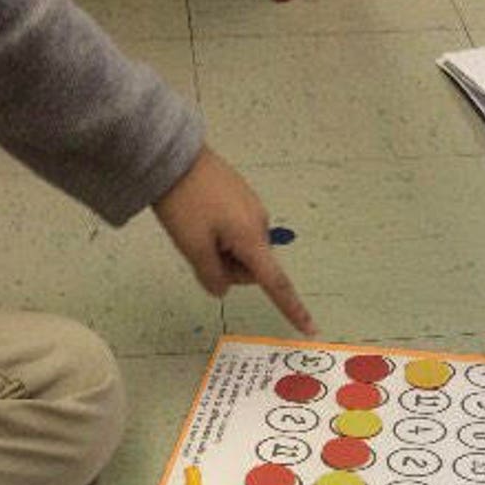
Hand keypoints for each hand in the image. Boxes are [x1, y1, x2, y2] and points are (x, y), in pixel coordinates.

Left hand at [153, 145, 315, 333]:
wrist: (174, 155)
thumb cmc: (184, 202)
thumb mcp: (192, 247)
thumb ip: (211, 276)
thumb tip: (223, 289)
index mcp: (251, 238)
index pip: (276, 283)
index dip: (292, 308)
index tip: (310, 329)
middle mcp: (260, 223)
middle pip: (253, 267)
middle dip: (230, 267)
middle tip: (200, 249)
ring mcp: (252, 208)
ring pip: (243, 248)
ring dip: (223, 249)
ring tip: (197, 227)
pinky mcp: (242, 197)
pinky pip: (238, 229)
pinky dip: (222, 233)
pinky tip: (201, 215)